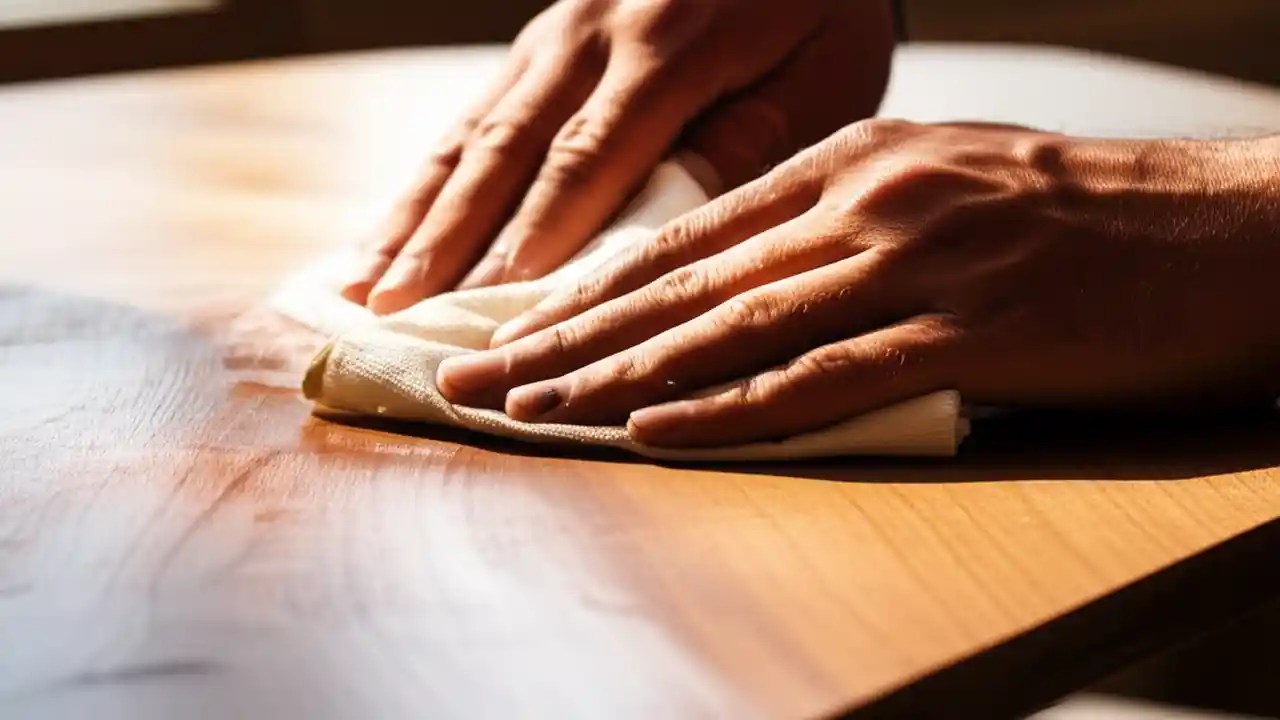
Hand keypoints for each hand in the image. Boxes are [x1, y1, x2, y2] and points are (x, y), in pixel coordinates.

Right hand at [342, 0, 895, 313]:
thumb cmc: (819, 11)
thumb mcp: (822, 74)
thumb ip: (746, 145)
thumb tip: (662, 231)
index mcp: (667, 45)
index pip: (586, 160)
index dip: (534, 240)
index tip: (490, 315)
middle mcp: (591, 33)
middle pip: (506, 151)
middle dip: (447, 240)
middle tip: (394, 317)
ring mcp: (553, 31)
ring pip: (471, 135)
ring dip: (414, 215)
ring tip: (363, 287)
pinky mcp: (539, 42)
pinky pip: (473, 116)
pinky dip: (425, 181)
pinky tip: (389, 231)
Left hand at [436, 121, 1279, 445]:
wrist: (1226, 232)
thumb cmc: (1082, 222)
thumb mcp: (941, 192)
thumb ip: (839, 231)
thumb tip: (740, 289)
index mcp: (853, 164)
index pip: (688, 237)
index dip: (588, 289)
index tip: (512, 334)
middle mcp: (866, 202)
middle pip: (682, 280)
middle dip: (565, 337)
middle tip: (475, 382)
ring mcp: (914, 263)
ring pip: (731, 327)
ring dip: (616, 374)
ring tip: (530, 411)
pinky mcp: (968, 330)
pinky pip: (824, 376)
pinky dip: (731, 408)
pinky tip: (652, 430)